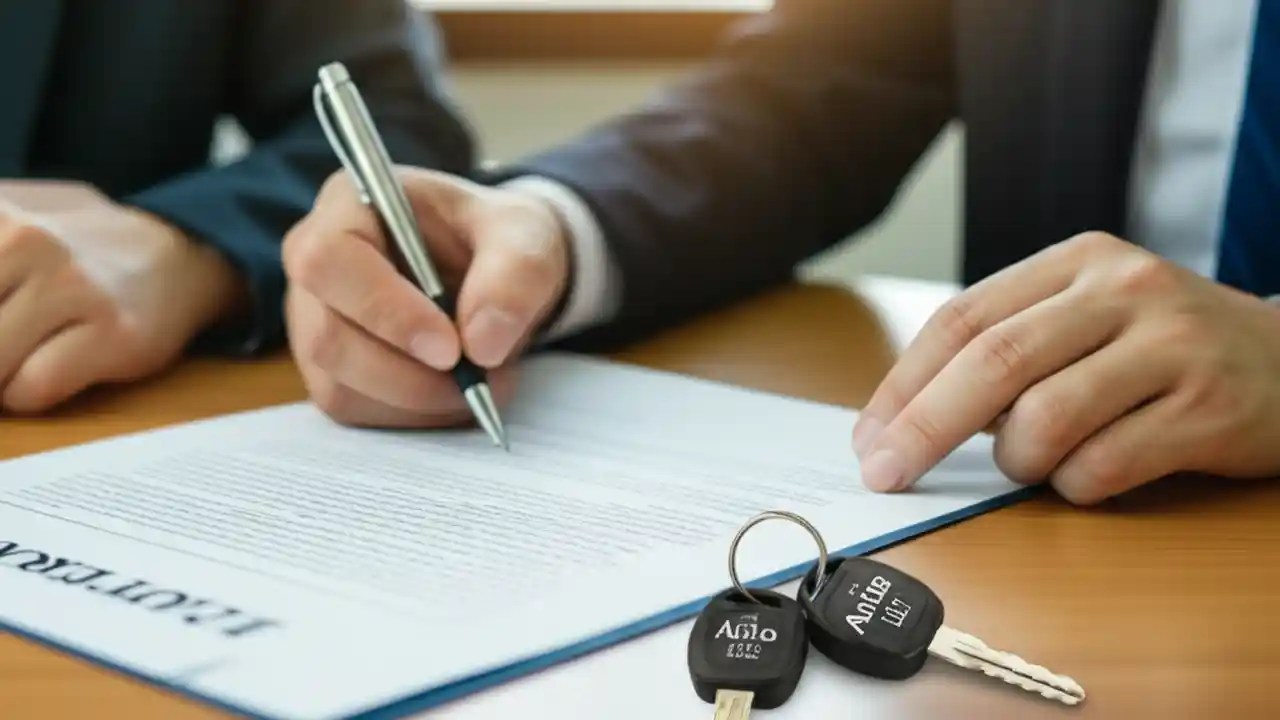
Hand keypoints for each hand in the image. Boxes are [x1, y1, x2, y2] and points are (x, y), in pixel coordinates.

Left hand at [0, 182, 243, 412]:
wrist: (184, 252)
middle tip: (17, 340)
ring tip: (33, 351)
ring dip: (3, 376)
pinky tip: (58, 367)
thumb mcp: (6, 220)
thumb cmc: (81, 248)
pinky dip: (32, 394)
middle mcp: (28, 240)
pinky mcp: (117, 334)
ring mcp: (74, 286)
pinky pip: (33, 388)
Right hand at [283, 168, 569, 427]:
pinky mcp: (332, 371)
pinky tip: (456, 393)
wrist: (501, 274)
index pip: (329, 259)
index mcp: (350, 204)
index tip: (450, 348)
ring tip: (482, 380)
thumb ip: (515, 276)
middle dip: (410, 375)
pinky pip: (358, 412)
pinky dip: (415, 416)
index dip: (383, 311)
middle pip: (328, 338)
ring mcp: (315, 322)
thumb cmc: (501, 241)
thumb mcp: (527, 238)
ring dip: (419, 400)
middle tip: (480, 377)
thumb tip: (482, 345)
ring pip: (341, 387)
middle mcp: (317, 264)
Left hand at [852, 232, 1279, 503]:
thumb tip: (906, 419)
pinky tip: (1093, 474)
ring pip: (1044, 421)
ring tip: (1035, 465)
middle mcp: (1124, 291)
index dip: (904, 384)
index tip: (869, 436)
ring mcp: (1172, 346)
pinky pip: (1103, 466)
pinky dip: (1075, 486)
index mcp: (1078, 262)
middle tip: (886, 474)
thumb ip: (1010, 350)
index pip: (963, 319)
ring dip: (1017, 463)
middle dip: (923, 428)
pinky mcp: (1210, 408)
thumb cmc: (1166, 350)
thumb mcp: (1090, 320)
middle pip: (992, 363)